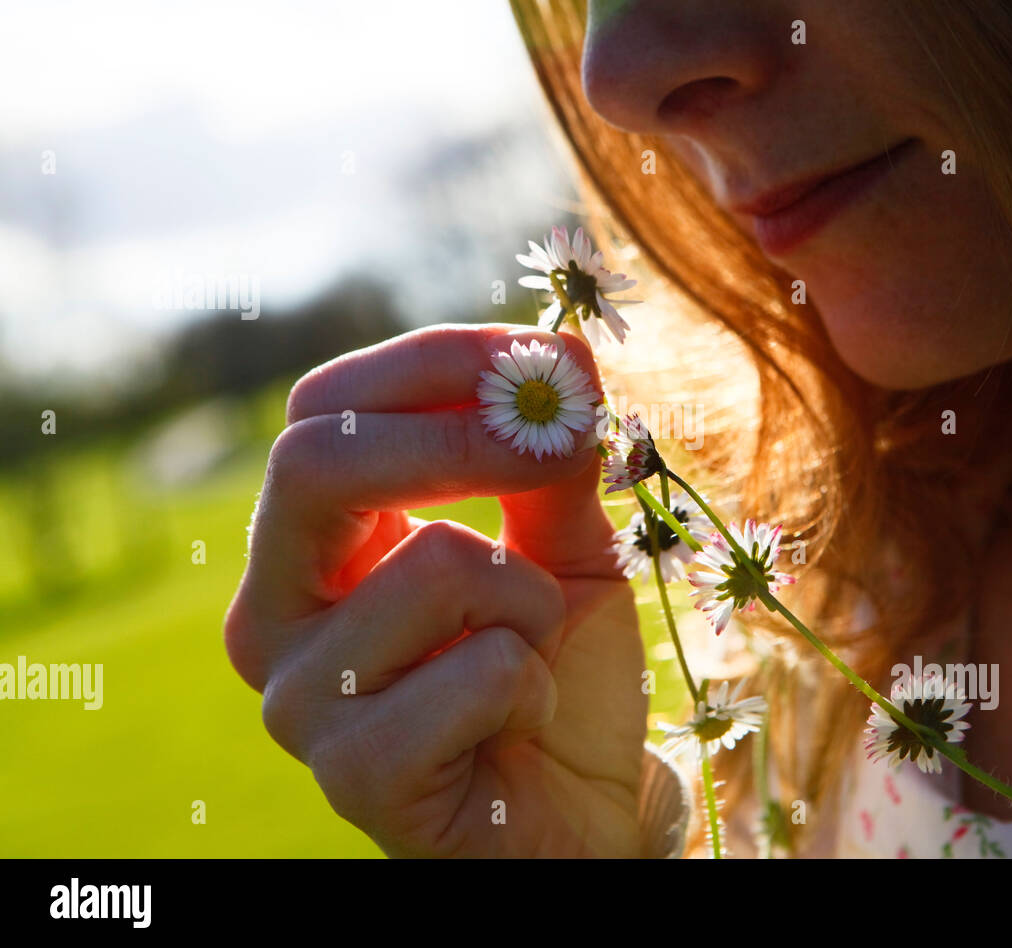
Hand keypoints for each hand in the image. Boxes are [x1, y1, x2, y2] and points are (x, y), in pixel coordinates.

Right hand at [224, 324, 645, 856]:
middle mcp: (274, 613)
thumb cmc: (555, 670)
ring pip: (434, 566)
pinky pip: (475, 671)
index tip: (546, 360)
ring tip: (530, 653)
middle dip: (463, 437)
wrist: (581, 807)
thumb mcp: (561, 548)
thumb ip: (549, 465)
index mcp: (311, 544)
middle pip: (314, 462)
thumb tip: (561, 363)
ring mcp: (301, 699)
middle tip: (564, 441)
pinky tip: (520, 720)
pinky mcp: (353, 775)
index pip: (326, 410)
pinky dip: (531, 683)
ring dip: (533, 599)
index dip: (437, 364)